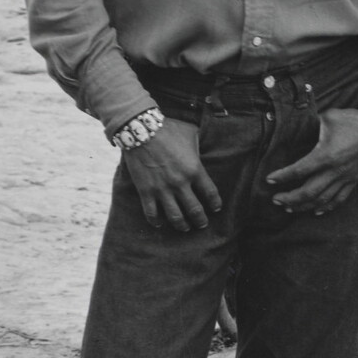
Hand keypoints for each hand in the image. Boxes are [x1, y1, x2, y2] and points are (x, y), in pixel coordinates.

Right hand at [123, 117, 221, 231]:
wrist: (141, 129)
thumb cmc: (168, 129)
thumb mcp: (191, 134)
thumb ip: (199, 146)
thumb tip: (204, 148)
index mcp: (195, 170)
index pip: (211, 194)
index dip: (215, 204)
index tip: (216, 209)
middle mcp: (181, 183)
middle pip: (195, 210)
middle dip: (201, 220)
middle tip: (202, 224)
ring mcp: (162, 189)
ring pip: (175, 216)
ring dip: (182, 225)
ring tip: (185, 228)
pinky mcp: (146, 191)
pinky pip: (151, 213)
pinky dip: (156, 221)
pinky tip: (159, 224)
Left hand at [265, 108, 357, 214]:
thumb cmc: (353, 120)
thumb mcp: (329, 117)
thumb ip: (311, 125)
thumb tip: (295, 126)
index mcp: (326, 155)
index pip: (299, 170)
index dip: (282, 176)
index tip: (269, 179)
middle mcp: (335, 170)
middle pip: (309, 192)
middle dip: (290, 199)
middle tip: (275, 200)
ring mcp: (346, 178)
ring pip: (322, 200)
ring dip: (304, 206)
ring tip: (289, 208)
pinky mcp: (354, 181)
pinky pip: (339, 200)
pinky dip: (326, 207)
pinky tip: (315, 210)